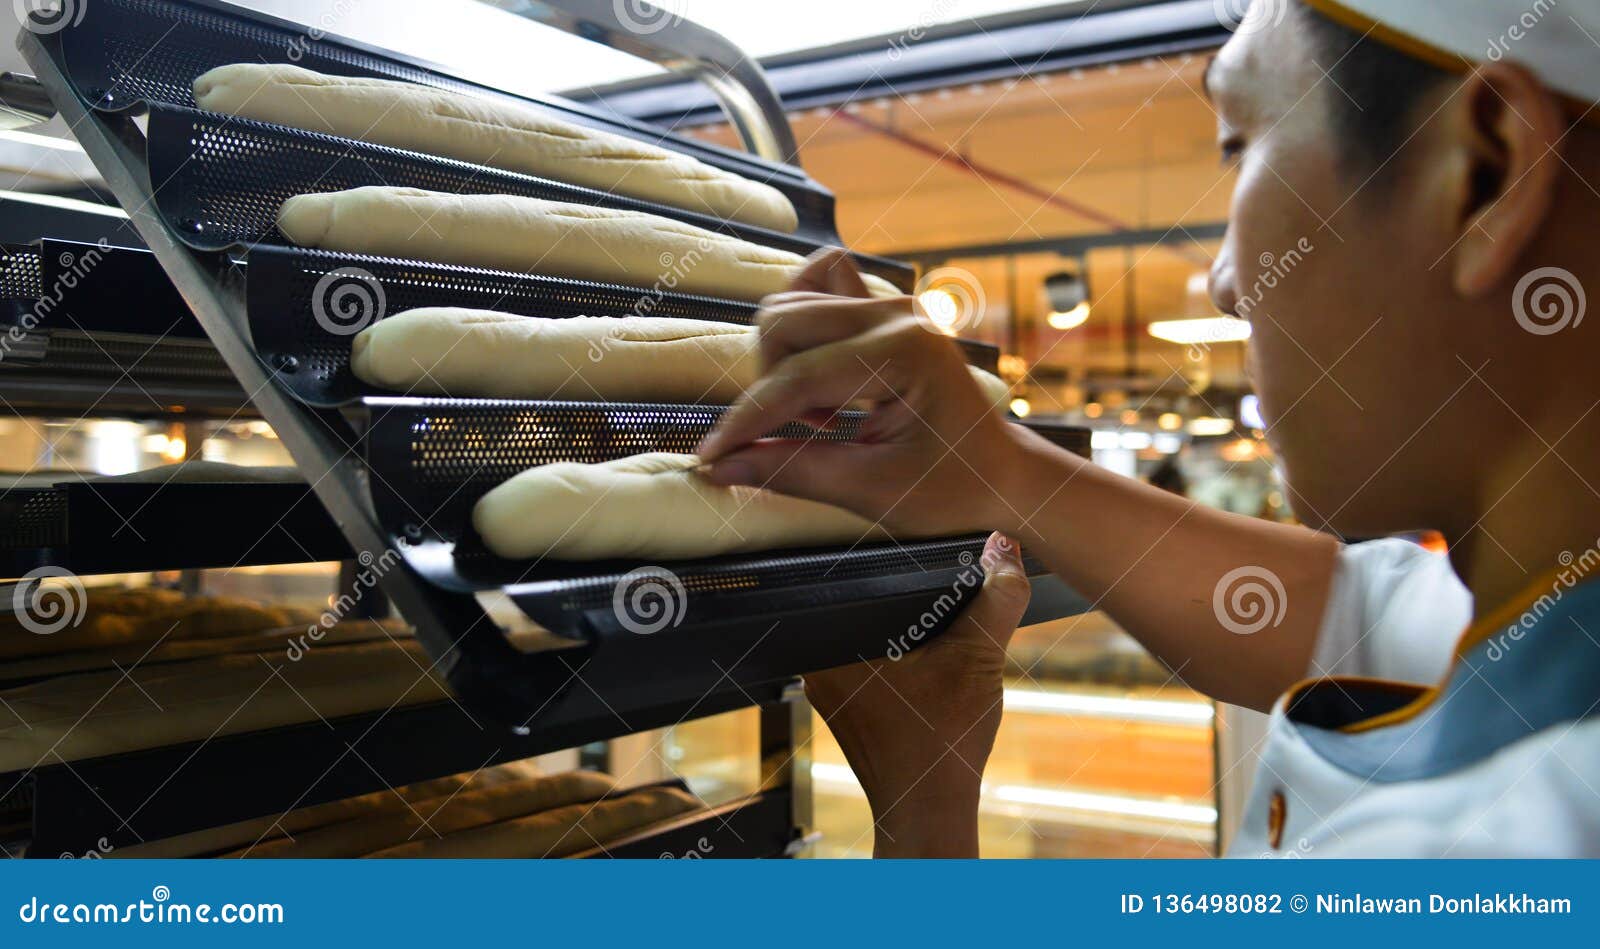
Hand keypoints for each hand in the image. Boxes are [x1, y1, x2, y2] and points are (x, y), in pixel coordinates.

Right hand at [696, 249, 1031, 537]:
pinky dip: (802, 330)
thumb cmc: (952, 488)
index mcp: (902, 352)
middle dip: (767, 387)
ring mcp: (892, 304)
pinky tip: (823, 379)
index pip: (798, 377)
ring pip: (792, 304)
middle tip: (798, 437)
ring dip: (784, 361)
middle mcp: (896, 313)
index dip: (746, 420)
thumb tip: (718, 467)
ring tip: (821, 415)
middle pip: (783, 323)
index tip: (709, 456)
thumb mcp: (870, 490)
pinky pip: (818, 289)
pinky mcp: (885, 308)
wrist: (1002, 473)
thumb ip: (790, 470)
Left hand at [805, 532, 1030, 857]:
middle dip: (901, 590)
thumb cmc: (940, 746)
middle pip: (860, 603)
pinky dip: (905, 650)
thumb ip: (994, 600)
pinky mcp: (852, 705)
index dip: (885, 556)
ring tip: (936, 607)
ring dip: (904, 622)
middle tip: (934, 573)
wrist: (931, 812)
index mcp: (828, 646)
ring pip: (869, 632)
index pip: (849, 577)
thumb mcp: (977, 660)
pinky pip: (876, 658)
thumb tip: (1005, 547)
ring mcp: (832, 688)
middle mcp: (817, 666)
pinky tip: (932, 648)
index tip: (915, 543)